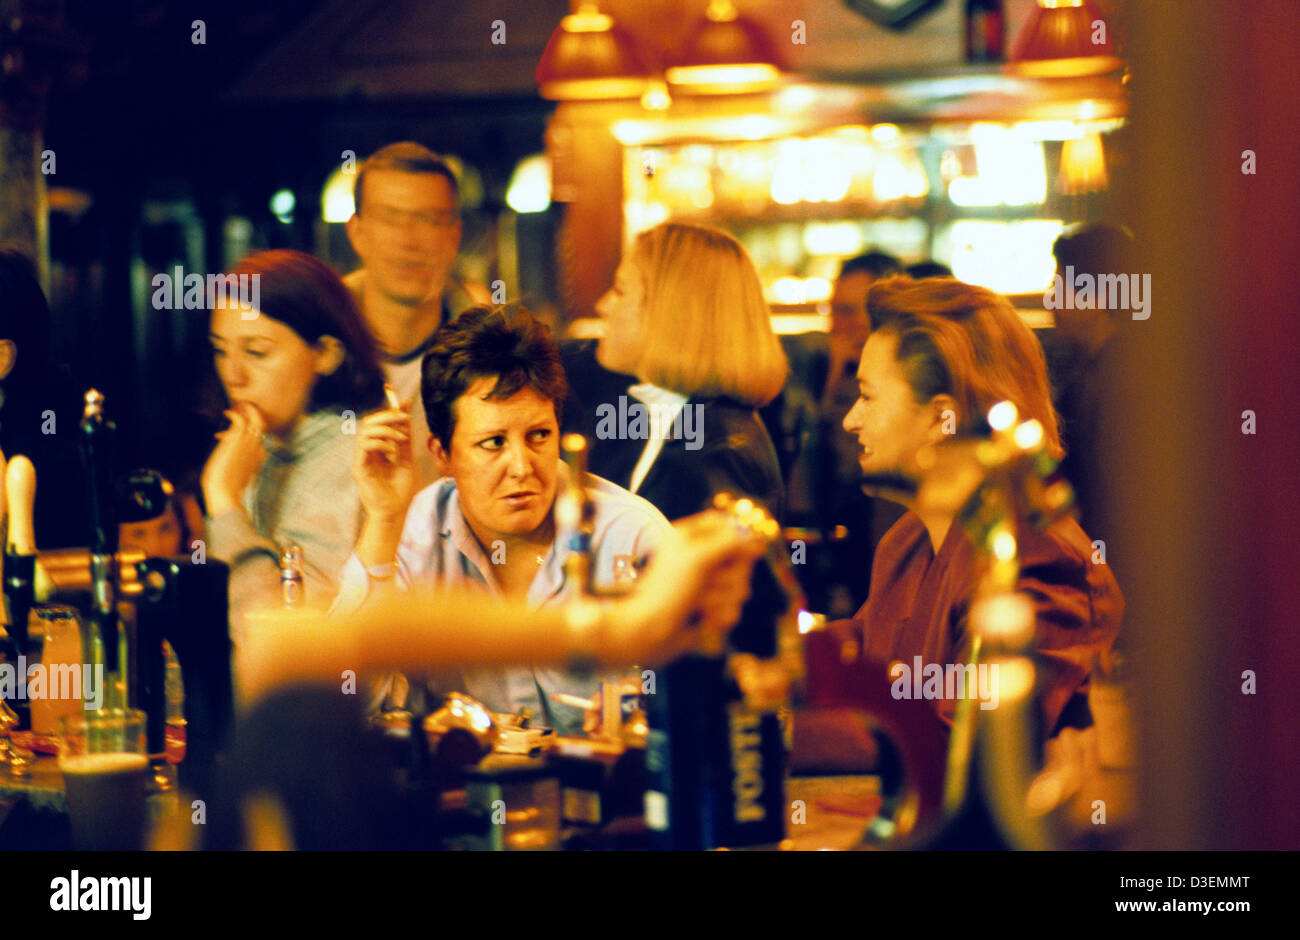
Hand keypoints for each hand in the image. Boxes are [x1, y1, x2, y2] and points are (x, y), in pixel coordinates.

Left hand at [202, 404, 266, 515]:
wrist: (225, 494)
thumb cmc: (227, 492)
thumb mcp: (237, 481)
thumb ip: (240, 474)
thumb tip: (238, 476)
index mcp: (258, 459)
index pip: (260, 441)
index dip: (251, 433)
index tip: (238, 429)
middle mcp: (257, 449)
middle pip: (262, 426)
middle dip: (255, 415)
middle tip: (245, 407)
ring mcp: (249, 444)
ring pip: (255, 419)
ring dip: (247, 410)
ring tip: (238, 404)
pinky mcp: (238, 440)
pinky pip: (241, 420)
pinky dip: (235, 414)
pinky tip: (227, 412)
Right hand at [352, 404, 419, 524]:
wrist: (397, 511)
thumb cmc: (402, 488)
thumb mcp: (408, 458)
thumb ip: (405, 438)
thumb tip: (407, 414)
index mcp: (379, 447)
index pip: (380, 423)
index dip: (391, 410)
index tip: (407, 402)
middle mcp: (368, 451)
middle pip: (369, 422)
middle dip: (387, 416)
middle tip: (404, 417)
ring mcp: (362, 458)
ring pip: (365, 431)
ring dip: (386, 429)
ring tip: (402, 439)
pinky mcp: (359, 468)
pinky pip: (363, 446)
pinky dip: (380, 442)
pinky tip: (392, 451)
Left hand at [617, 510, 767, 664]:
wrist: (649, 633)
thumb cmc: (667, 590)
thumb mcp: (698, 557)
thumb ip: (730, 542)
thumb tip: (754, 539)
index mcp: (689, 538)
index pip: (723, 524)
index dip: (739, 536)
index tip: (749, 550)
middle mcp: (698, 558)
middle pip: (739, 558)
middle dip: (730, 576)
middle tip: (709, 584)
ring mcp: (705, 584)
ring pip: (739, 586)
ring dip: (723, 599)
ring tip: (701, 605)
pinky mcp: (710, 608)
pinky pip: (734, 608)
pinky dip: (721, 615)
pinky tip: (705, 620)